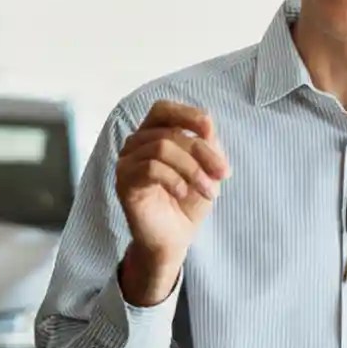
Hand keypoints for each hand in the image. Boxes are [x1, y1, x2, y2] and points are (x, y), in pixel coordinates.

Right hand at [115, 100, 230, 304]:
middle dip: (202, 152)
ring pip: (161, 147)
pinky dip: (174, 179)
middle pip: (170, 132)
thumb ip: (206, 143)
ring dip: (192, 169)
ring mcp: (126, 162)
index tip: (210, 132)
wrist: (174, 238)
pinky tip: (183, 193)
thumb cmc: (188, 201)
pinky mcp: (124, 183)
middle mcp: (135, 143)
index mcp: (153, 133)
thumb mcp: (206, 168)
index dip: (187, 114)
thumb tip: (206, 125)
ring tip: (209, 191)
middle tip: (222, 174)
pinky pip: (150, 168)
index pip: (163, 109)